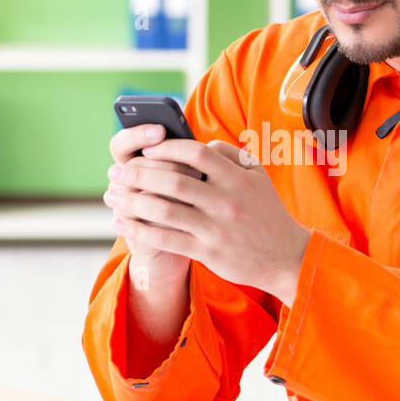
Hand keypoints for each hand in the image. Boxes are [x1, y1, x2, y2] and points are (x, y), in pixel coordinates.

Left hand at [105, 133, 311, 305]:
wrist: (286, 257)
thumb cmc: (267, 212)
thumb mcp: (258, 176)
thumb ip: (230, 155)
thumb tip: (200, 144)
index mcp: (237, 178)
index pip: (197, 153)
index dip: (167, 148)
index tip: (146, 150)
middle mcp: (226, 201)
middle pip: (173, 181)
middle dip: (139, 173)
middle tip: (118, 172)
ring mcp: (215, 228)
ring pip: (163, 210)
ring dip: (132, 201)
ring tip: (113, 196)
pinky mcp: (206, 252)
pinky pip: (165, 239)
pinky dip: (138, 229)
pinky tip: (122, 222)